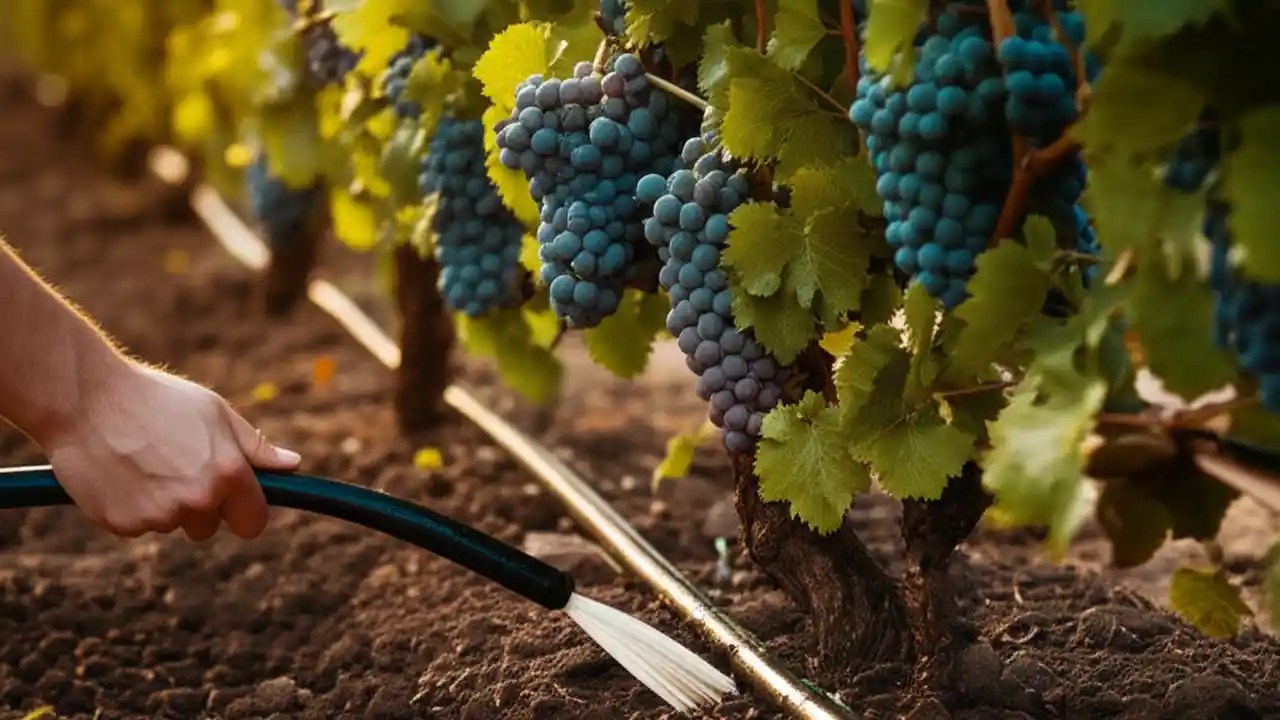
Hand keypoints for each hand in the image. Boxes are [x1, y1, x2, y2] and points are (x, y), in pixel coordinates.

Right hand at [37, 362, 300, 539]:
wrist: (84, 399)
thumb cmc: (157, 399)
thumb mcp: (215, 413)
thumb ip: (255, 448)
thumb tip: (291, 466)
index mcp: (228, 474)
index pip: (254, 523)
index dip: (245, 512)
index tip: (235, 502)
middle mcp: (197, 500)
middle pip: (210, 526)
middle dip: (200, 504)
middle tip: (175, 464)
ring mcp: (158, 516)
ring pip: (172, 523)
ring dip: (163, 503)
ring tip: (142, 460)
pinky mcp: (121, 525)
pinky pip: (137, 526)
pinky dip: (130, 506)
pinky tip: (119, 473)